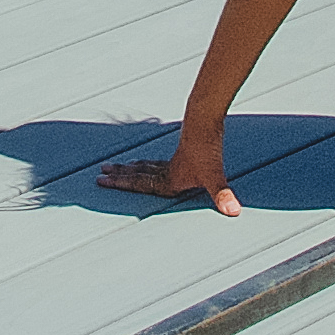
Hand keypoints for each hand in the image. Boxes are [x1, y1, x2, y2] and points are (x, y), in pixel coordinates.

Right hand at [99, 139, 242, 214]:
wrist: (205, 122)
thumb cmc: (207, 150)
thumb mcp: (215, 176)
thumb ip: (222, 195)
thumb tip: (233, 212)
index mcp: (169, 179)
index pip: (140, 184)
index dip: (121, 184)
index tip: (103, 181)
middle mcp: (166, 170)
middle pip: (137, 173)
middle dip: (119, 176)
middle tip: (100, 173)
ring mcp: (172, 160)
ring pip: (144, 165)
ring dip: (129, 168)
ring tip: (114, 166)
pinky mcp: (179, 152)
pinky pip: (155, 161)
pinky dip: (145, 163)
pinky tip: (144, 163)